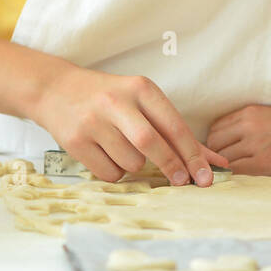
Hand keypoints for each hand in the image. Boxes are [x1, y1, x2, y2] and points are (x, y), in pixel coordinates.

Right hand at [29, 65, 227, 185]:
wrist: (55, 89)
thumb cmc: (110, 98)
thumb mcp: (142, 102)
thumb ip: (176, 131)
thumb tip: (215, 161)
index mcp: (140, 88)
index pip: (173, 125)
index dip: (192, 154)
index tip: (206, 175)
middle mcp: (116, 103)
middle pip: (151, 144)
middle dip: (171, 166)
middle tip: (182, 182)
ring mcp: (93, 122)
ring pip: (131, 163)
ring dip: (136, 167)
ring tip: (123, 148)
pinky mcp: (74, 142)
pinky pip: (109, 173)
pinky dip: (116, 172)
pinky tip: (106, 154)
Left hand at [206, 105, 270, 175]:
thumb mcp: (267, 117)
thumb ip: (244, 124)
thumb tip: (220, 140)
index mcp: (250, 112)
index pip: (216, 126)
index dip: (213, 139)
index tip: (216, 148)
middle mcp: (250, 126)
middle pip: (214, 141)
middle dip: (213, 152)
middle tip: (217, 161)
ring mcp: (255, 144)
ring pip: (222, 156)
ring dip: (221, 164)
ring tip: (224, 170)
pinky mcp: (262, 162)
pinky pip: (235, 168)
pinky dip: (230, 172)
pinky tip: (235, 175)